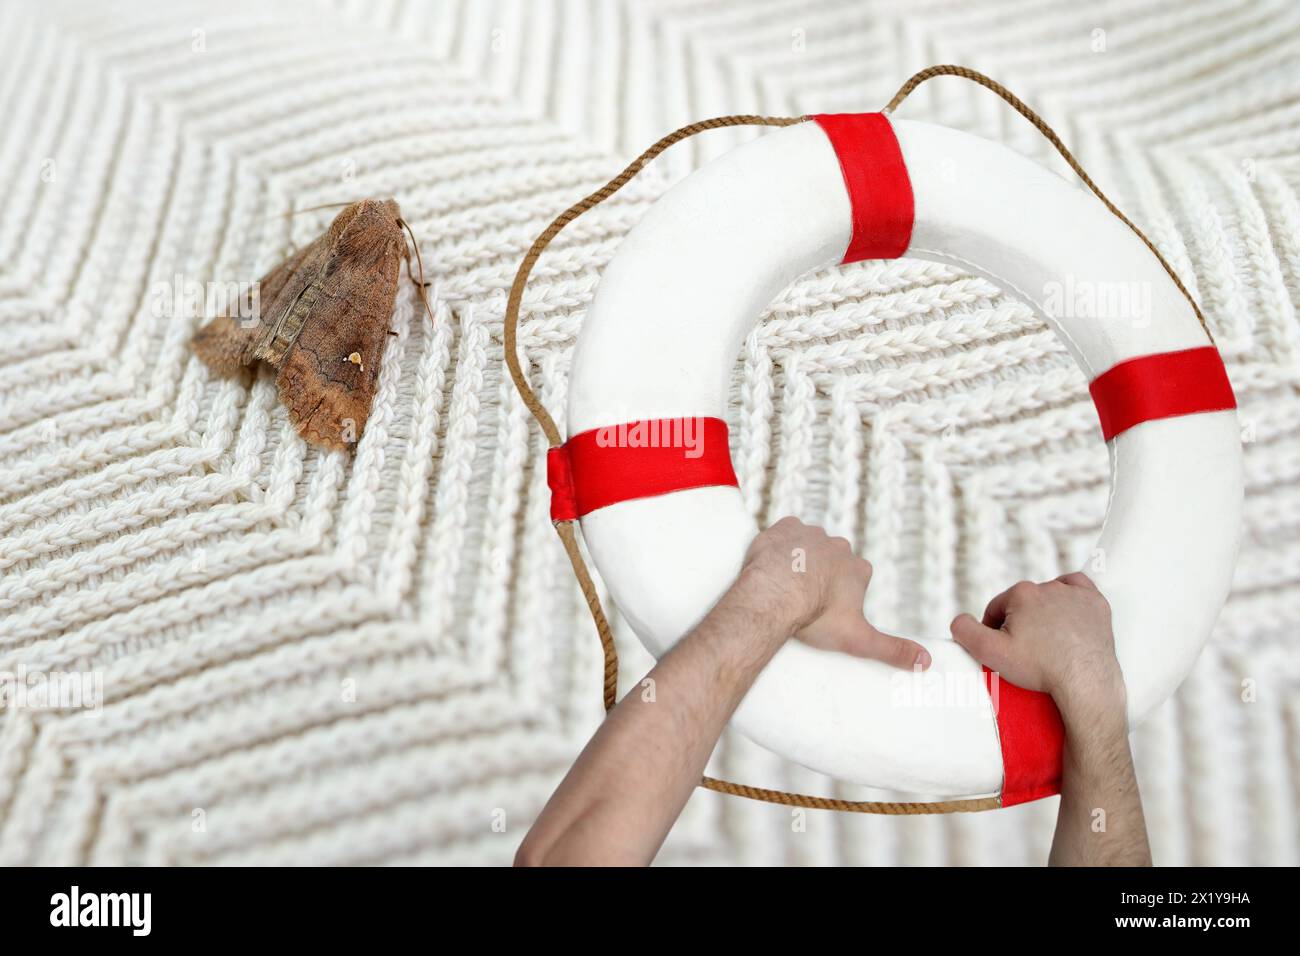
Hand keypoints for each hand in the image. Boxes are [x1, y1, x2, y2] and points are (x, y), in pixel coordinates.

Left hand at [740, 517, 930, 669]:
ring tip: (785, 582)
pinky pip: (785, 530)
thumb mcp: (859, 639)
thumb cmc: (815, 617)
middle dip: (820, 574)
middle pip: (832, 559)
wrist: (774, 596)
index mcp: (858, 568)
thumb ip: (893, 650)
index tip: (827, 607)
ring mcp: (811, 534)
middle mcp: (838, 546)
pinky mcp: (785, 527)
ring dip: (800, 558)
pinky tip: (774, 560)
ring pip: (809, 543)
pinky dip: (780, 543)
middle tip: (804, 597)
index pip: (856, 576)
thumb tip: (925, 662)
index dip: (841, 592)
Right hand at [949, 572, 1123, 719]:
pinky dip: (1070, 597)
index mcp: (1021, 594)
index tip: (1004, 648)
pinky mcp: (1096, 604)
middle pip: (1023, 604)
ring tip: (1046, 638)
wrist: (1085, 683)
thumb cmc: (1040, 669)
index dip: (995, 630)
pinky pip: (1078, 589)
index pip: (997, 608)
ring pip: (1049, 596)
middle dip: (1020, 623)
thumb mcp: (991, 653)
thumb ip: (965, 631)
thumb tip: (959, 620)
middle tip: (1026, 650)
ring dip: (1044, 612)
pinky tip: (1066, 611)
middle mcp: (1049, 587)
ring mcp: (1075, 594)